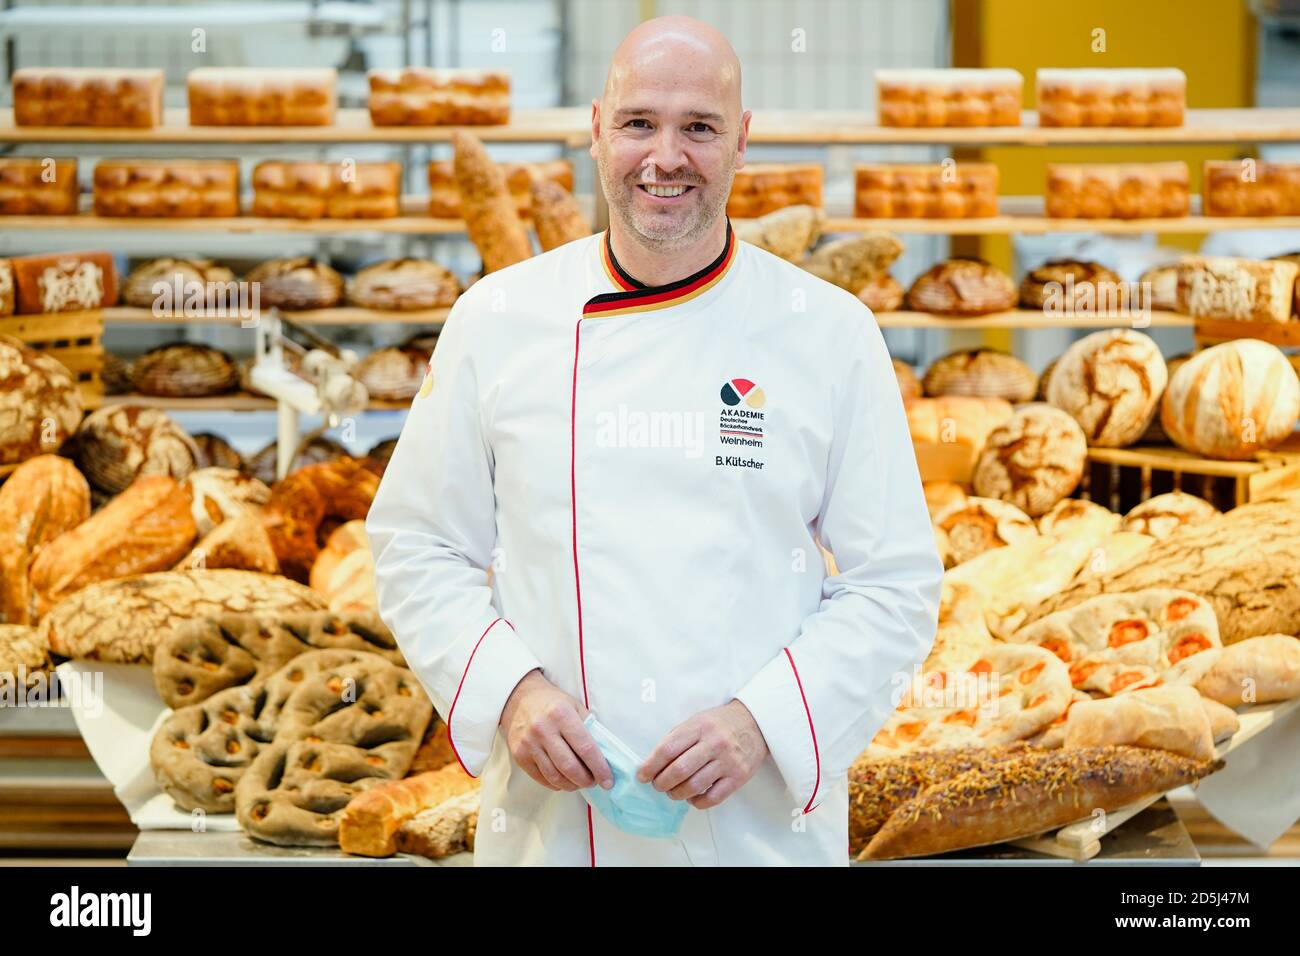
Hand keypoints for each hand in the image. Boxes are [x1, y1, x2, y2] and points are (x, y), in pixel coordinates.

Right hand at [499, 669, 612, 792]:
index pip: (585, 747)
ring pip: (555, 777)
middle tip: (594, 782)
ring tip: (580, 782)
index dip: (599, 768)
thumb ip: (589, 728)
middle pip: (570, 766)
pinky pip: (542, 778)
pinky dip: (557, 784)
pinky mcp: (519, 756)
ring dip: (572, 785)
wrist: (518, 700)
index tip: (608, 780)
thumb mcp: (574, 706)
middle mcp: (543, 729)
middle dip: (586, 780)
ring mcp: (529, 744)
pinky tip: (565, 780)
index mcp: (561, 714)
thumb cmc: (553, 703)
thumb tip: (606, 756)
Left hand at [637, 700, 767, 808]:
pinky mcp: (738, 777)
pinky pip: (712, 798)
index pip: (668, 749)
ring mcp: (728, 761)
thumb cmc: (719, 723)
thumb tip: (653, 763)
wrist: (755, 723)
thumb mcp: (696, 720)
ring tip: (672, 792)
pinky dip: (696, 802)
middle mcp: (714, 743)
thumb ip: (677, 739)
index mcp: (699, 727)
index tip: (642, 775)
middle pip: (679, 770)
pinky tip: (691, 797)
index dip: (651, 765)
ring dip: (676, 794)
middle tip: (657, 785)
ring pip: (694, 786)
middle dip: (661, 782)